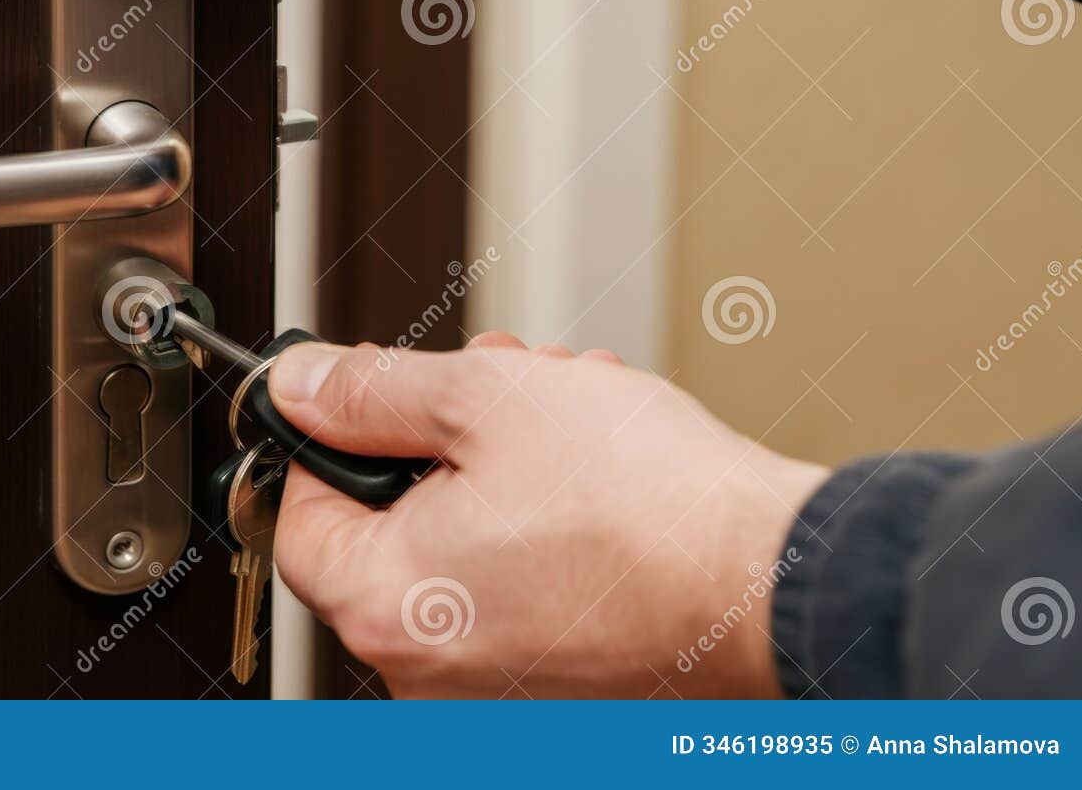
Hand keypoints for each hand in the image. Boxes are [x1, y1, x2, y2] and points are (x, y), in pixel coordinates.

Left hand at [268, 333, 828, 697]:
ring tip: (564, 417)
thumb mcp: (484, 399)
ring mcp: (502, 695)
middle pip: (392, 530)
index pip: (302, 518)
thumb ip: (371, 391)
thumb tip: (302, 385)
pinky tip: (596, 476)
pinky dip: (542, 530)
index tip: (373, 402)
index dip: (333, 440)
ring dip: (501, 470)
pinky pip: (519, 594)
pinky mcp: (563, 693)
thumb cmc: (647, 505)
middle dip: (439, 440)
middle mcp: (433, 676)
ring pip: (464, 551)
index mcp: (388, 609)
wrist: (779, 579)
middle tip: (491, 387)